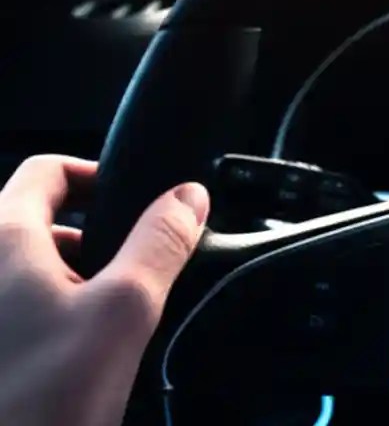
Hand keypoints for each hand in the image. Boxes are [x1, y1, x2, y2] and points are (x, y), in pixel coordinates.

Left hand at [0, 156, 207, 425]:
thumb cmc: (40, 399)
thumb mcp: (124, 312)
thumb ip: (161, 244)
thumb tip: (190, 197)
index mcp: (1, 237)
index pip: (47, 169)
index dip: (99, 176)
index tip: (137, 206)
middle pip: (36, 220)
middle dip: (91, 240)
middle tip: (129, 277)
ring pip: (24, 268)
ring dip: (67, 281)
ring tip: (101, 325)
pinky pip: (15, 308)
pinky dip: (45, 315)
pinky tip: (70, 356)